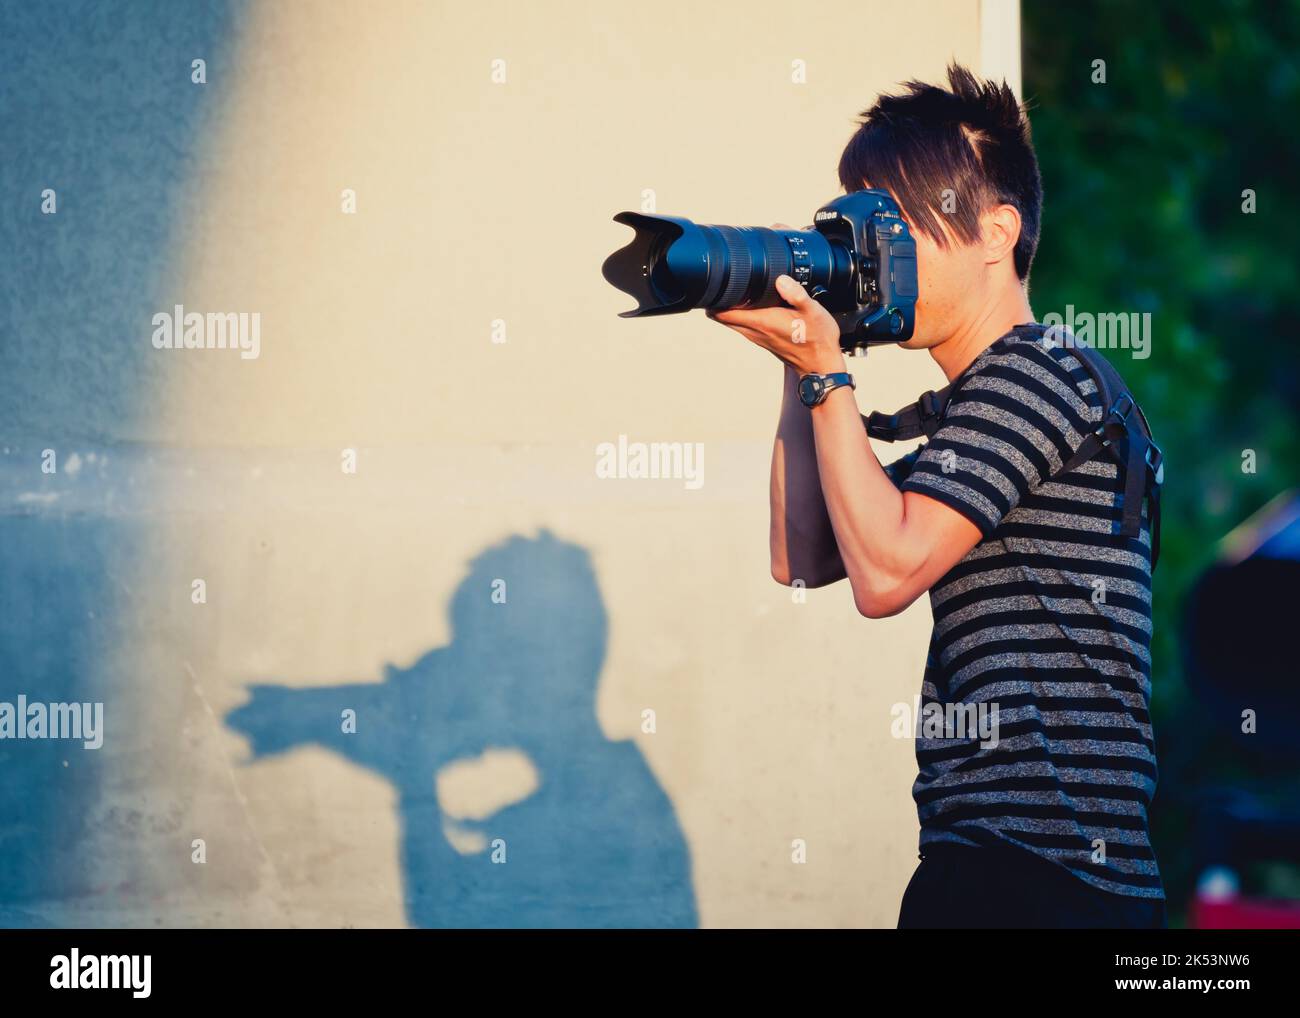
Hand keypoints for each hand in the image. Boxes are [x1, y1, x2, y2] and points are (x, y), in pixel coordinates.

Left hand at [707, 273, 845, 376]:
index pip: (723, 313)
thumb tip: (781, 279)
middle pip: (723, 318)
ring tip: (737, 291)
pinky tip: (754, 305)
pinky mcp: (763, 340)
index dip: (715, 298)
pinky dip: (741, 315)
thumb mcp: (813, 311)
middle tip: (725, 284)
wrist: (820, 365)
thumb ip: (797, 294)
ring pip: (732, 322)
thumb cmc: (818, 340)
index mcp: (762, 322)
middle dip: (719, 302)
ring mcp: (757, 337)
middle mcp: (755, 331)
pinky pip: (744, 326)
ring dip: (730, 309)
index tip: (717, 284)